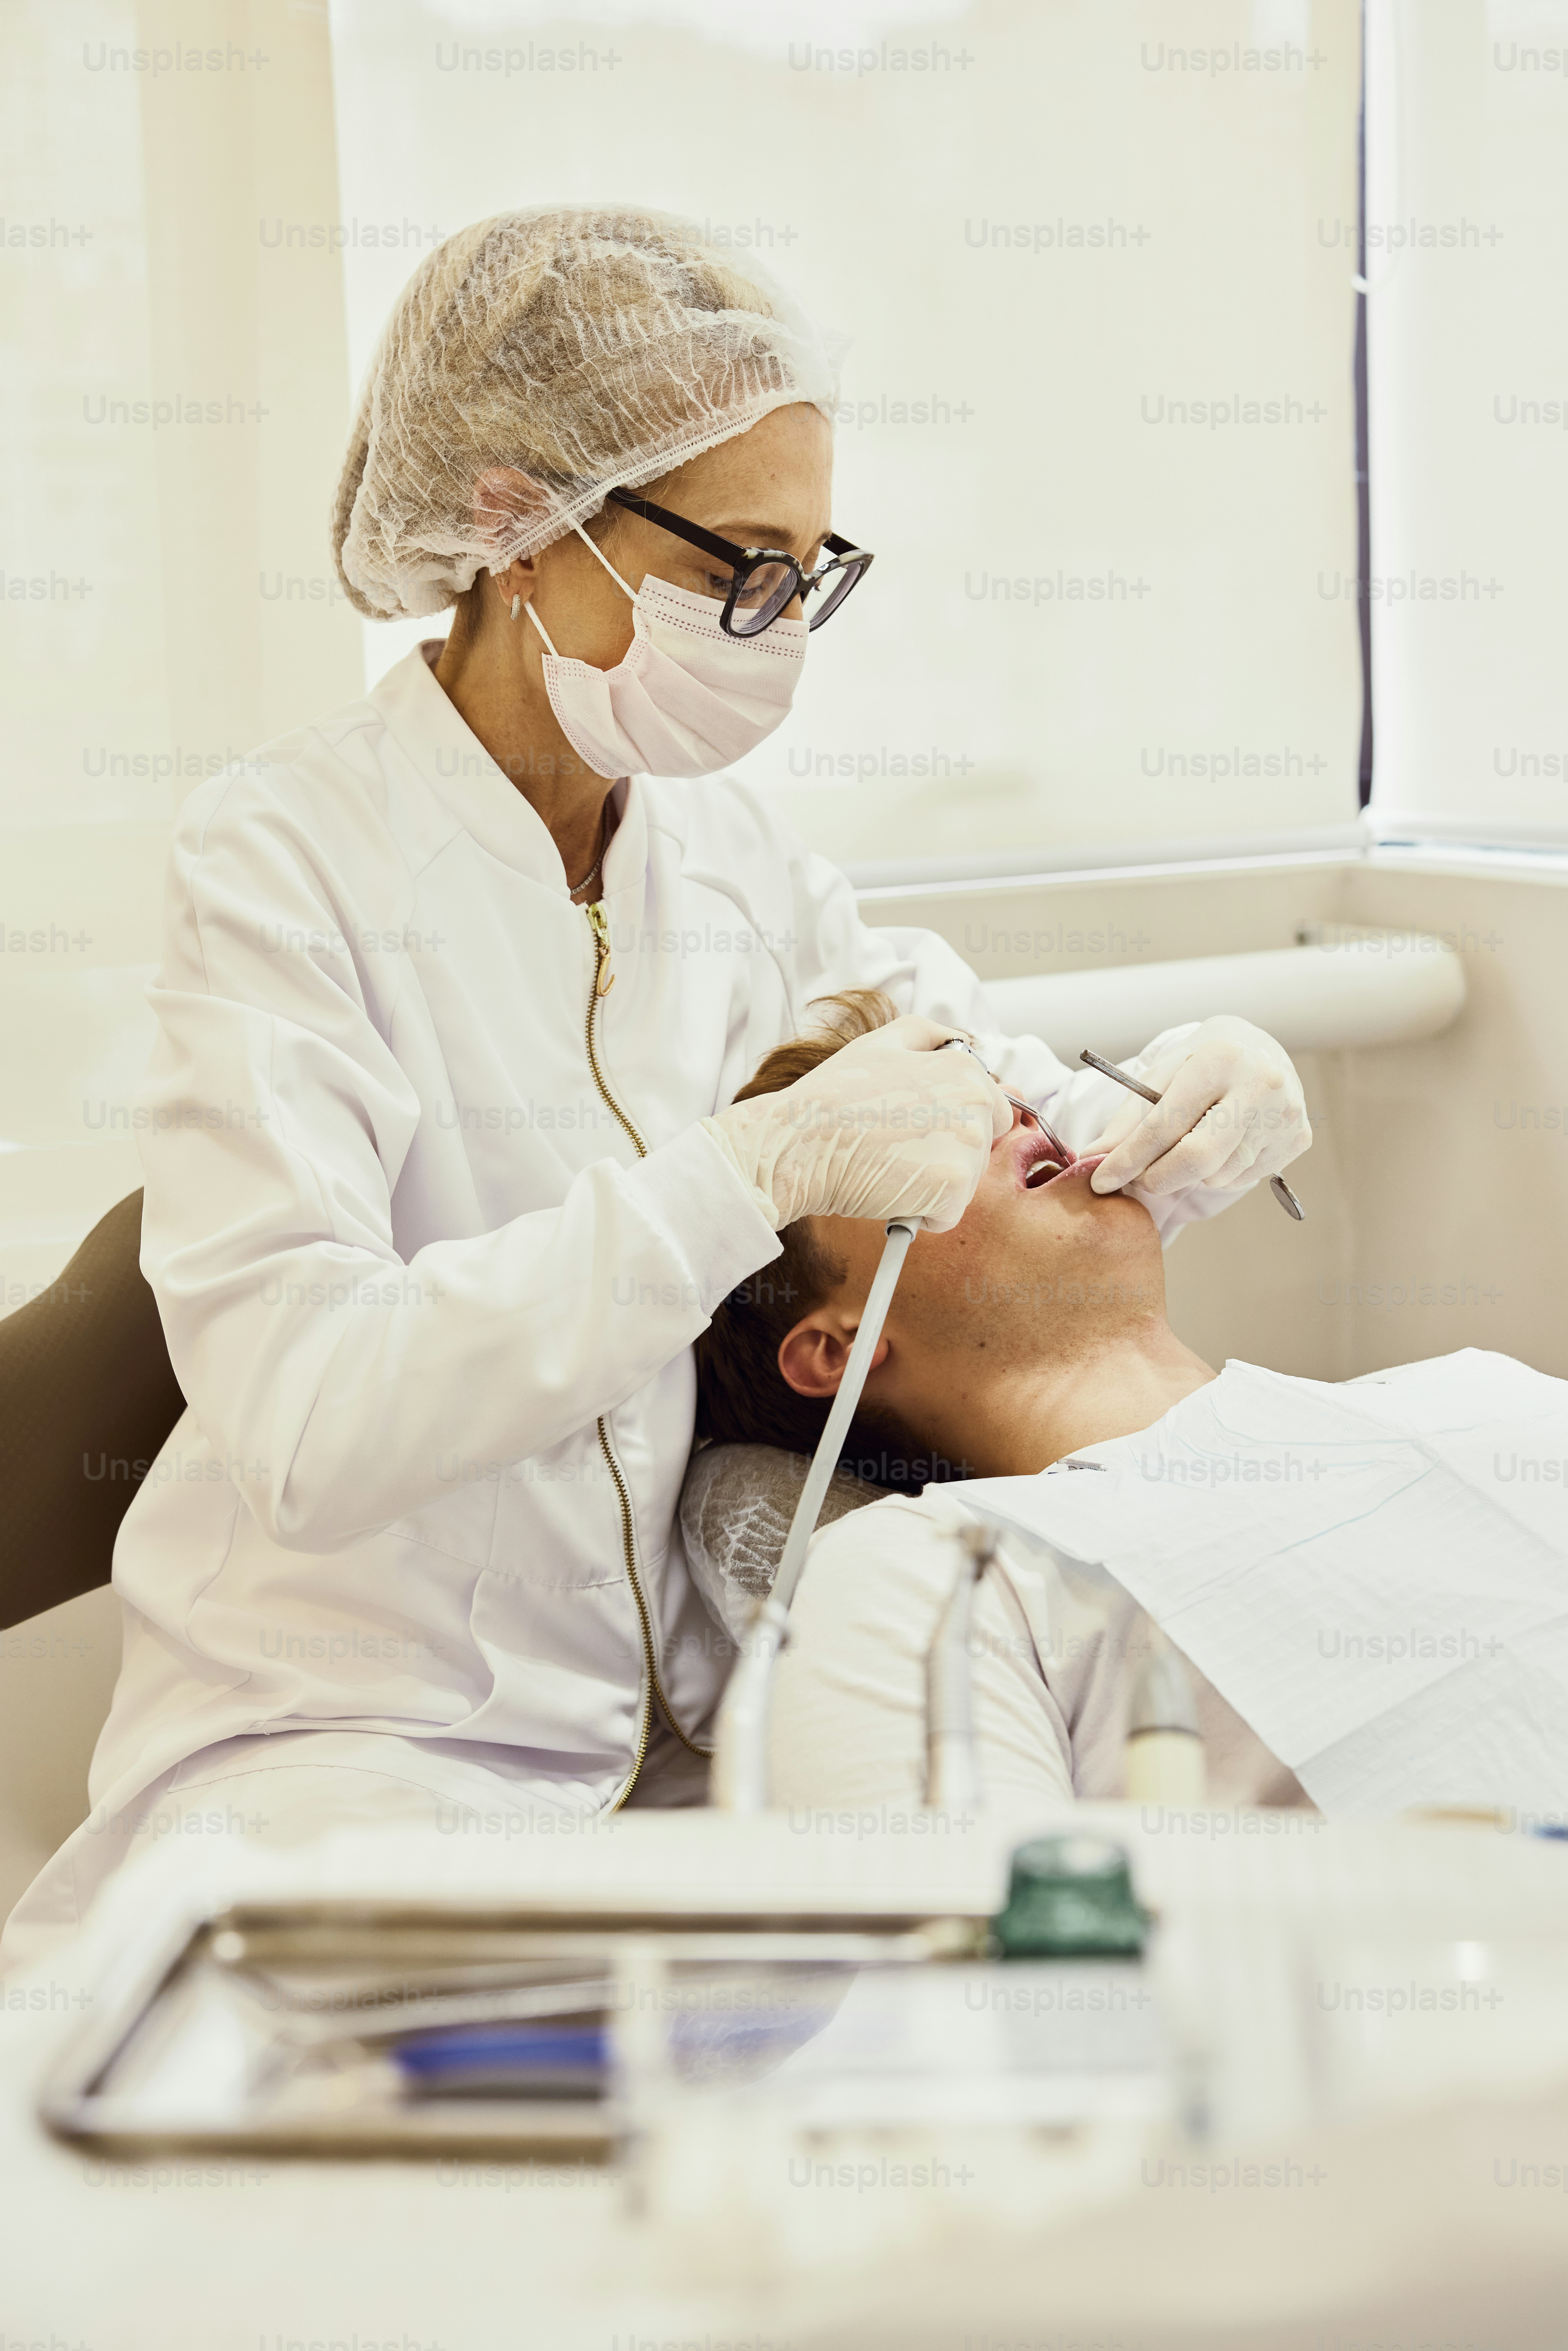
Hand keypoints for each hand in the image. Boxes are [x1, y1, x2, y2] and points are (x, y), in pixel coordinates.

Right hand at [707, 1015, 1012, 1232]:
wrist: (799, 1144)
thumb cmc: (833, 1094)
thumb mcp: (882, 1042)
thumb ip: (930, 1034)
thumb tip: (963, 1040)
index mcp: (966, 1071)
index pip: (993, 1109)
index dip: (955, 1123)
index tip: (919, 1127)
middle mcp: (976, 1107)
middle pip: (981, 1148)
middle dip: (948, 1153)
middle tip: (897, 1146)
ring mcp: (967, 1149)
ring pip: (965, 1181)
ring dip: (934, 1183)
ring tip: (890, 1165)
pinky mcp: (952, 1189)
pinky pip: (948, 1212)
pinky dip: (923, 1212)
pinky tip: (891, 1192)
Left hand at [1086, 1016, 1310, 1197]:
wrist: (1257, 1048)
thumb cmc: (1201, 1062)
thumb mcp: (1162, 1076)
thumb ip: (1128, 1120)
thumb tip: (1093, 1161)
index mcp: (1220, 1058)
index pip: (1164, 1124)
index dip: (1127, 1159)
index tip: (1099, 1181)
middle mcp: (1260, 1084)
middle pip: (1198, 1158)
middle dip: (1159, 1177)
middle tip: (1140, 1179)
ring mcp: (1285, 1114)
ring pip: (1219, 1175)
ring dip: (1192, 1173)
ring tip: (1192, 1142)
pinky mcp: (1298, 1138)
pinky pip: (1243, 1178)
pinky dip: (1221, 1171)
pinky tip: (1223, 1143)